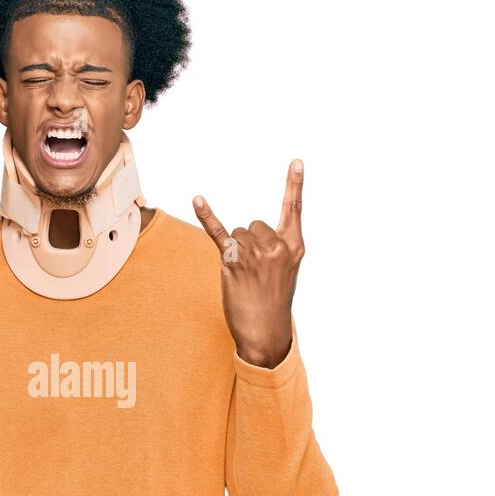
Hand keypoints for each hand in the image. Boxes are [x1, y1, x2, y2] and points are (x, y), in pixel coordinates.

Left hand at [193, 159, 305, 368]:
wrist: (265, 334)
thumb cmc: (273, 303)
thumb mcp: (287, 272)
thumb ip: (277, 249)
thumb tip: (247, 234)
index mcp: (294, 247)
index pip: (294, 209)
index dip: (294, 185)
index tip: (296, 161)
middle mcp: (277, 247)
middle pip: (253, 224)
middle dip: (248, 244)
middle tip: (254, 273)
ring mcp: (255, 254)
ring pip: (237, 234)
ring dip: (234, 253)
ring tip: (243, 277)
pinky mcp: (234, 261)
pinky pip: (218, 232)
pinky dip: (206, 216)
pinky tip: (197, 200)